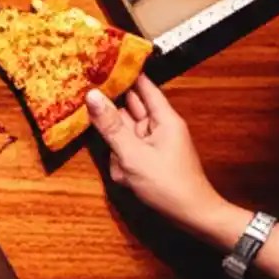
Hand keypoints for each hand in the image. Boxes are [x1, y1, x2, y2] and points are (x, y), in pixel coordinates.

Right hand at [86, 76, 229, 234]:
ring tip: (119, 162)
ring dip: (116, 145)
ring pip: (124, 132)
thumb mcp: (133, 154)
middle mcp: (158, 127)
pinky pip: (127, 151)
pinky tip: (125, 176)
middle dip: (111, 111)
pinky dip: (121, 161)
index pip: (143, 85)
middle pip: (128, 108)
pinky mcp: (148, 159)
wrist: (192, 218)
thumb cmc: (169, 185)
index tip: (102, 60)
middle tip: (85, 98)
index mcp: (163, 118)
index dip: (125, 72)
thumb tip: (92, 95)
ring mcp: (153, 144)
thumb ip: (110, 125)